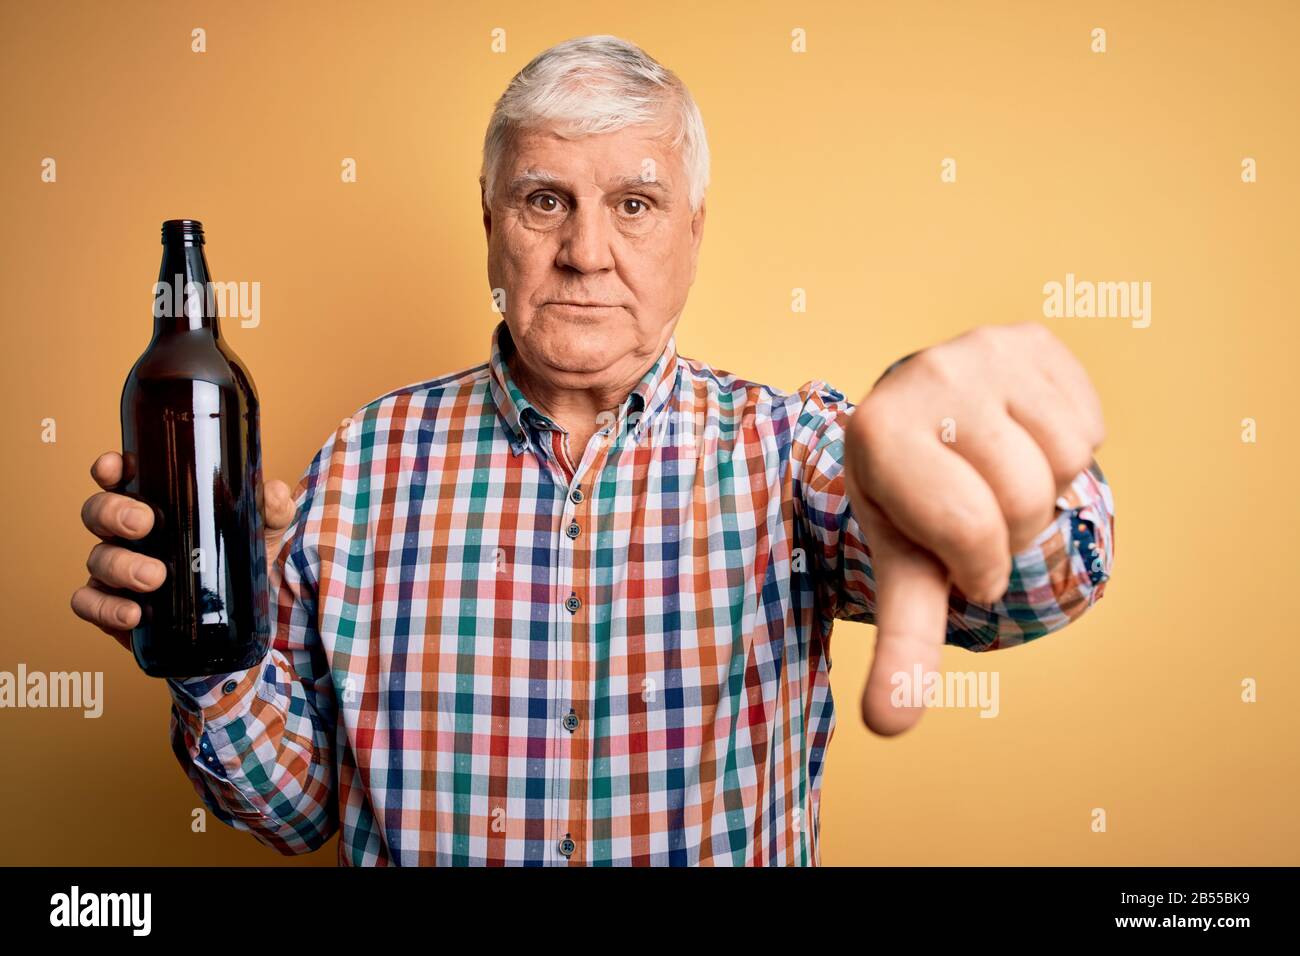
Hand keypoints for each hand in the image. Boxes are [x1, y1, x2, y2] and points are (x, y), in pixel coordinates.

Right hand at [70, 451, 294, 654]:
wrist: (244, 612)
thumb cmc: (241, 556)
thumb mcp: (262, 529)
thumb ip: (271, 508)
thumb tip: (272, 492)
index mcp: (154, 501)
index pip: (119, 477)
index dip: (109, 469)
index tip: (116, 468)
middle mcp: (127, 532)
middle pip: (98, 512)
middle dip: (114, 513)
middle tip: (144, 524)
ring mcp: (117, 568)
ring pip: (98, 558)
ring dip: (122, 566)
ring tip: (155, 577)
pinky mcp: (114, 606)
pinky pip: (91, 604)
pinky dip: (105, 608)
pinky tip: (133, 614)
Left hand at [843, 322, 1104, 735]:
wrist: (919, 425)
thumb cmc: (912, 506)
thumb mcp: (906, 568)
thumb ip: (904, 645)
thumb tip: (888, 726)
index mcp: (876, 435)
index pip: (969, 530)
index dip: (979, 564)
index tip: (958, 556)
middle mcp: (924, 376)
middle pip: (1025, 496)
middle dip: (1012, 527)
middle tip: (975, 509)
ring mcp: (977, 346)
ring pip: (1067, 457)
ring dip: (1042, 483)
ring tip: (995, 471)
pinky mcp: (1026, 336)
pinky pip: (1090, 420)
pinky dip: (1066, 443)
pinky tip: (1018, 435)